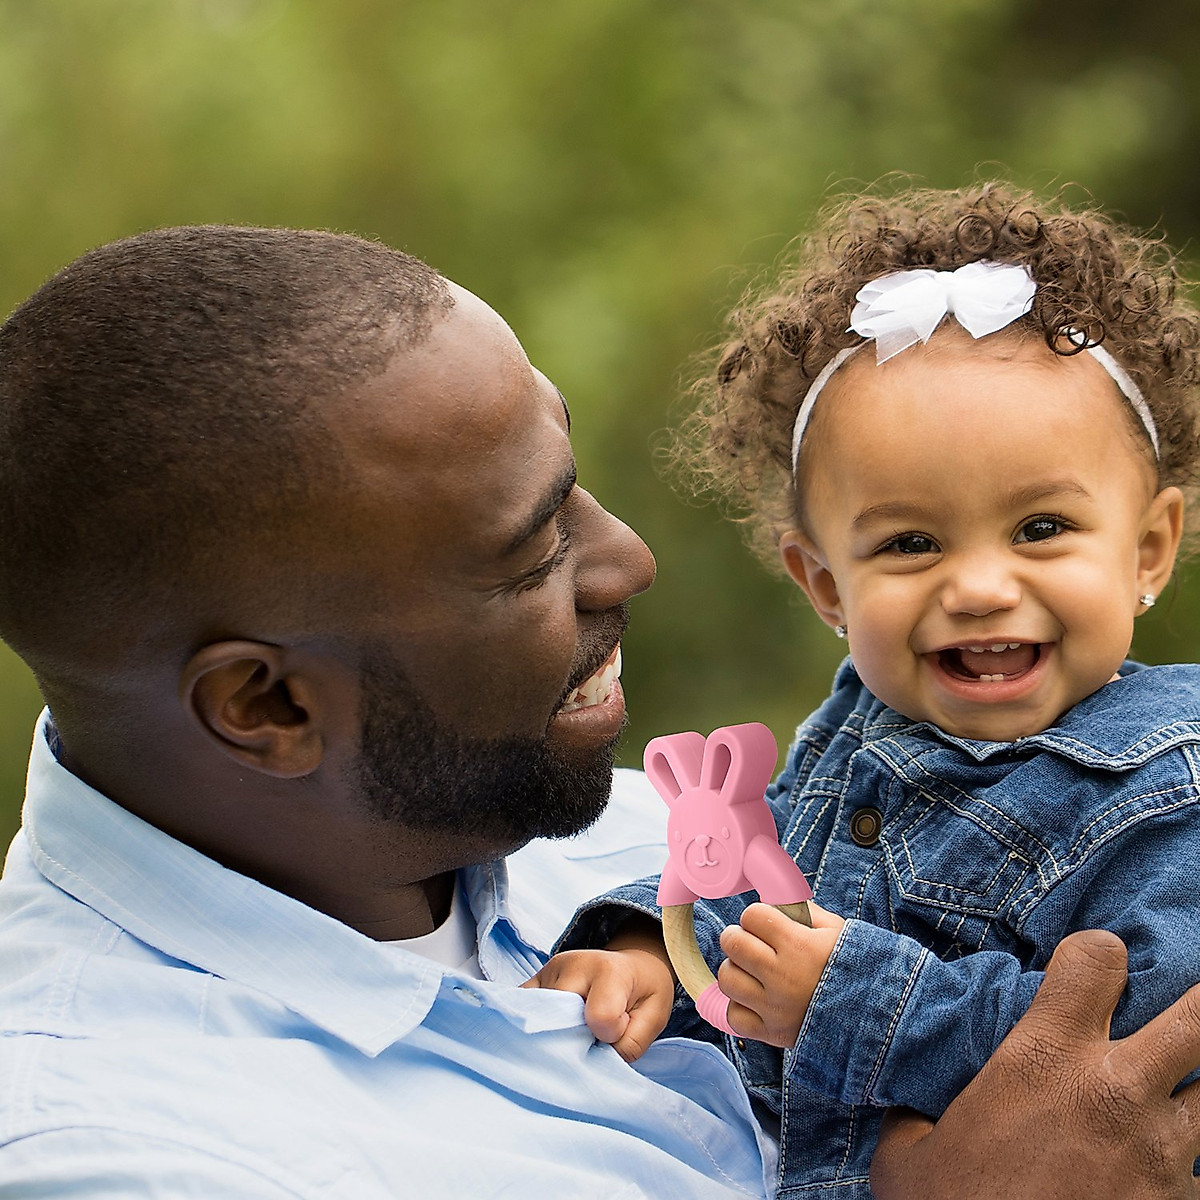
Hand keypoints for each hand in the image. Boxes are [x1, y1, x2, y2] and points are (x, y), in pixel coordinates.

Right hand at [523, 921, 675, 1061]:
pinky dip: (535, 1027)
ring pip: (541, 1018)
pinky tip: (552, 1031)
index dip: (612, 1037)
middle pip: (562, 1019)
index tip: (617, 1033)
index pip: (601, 1018)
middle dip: (577, 1041)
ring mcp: (549, 971)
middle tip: (593, 1041)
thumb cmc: (643, 994)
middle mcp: (574, 964)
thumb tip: (592, 1062)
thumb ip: (628, 1045)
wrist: (632, 968)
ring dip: (556, 1036)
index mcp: (610, 971)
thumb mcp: (654, 1019)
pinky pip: (523, 1009)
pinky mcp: (533, 981)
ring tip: (576, 1033)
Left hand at [717, 901, 844, 1046]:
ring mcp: (775, 1008)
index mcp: (799, 946)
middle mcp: (783, 976)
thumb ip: (804, 911)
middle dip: (739, 937)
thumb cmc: (856, 968)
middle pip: (732, 943)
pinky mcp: (773, 1034)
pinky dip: (740, 1007)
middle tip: (751, 943)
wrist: (879, 1017)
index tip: (765, 924)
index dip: (756, 916)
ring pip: (728, 978)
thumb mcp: (837, 931)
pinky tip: (756, 1000)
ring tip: (753, 972)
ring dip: (737, 970)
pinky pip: (734, 1016)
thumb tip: (775, 900)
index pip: (751, 915)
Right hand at [870, 929, 1199, 1198]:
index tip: (1088, 971)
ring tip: (1167, 1091)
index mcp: (1045, 1058)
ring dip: (1195, 1086)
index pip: (1099, 958)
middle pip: (1199, 1014)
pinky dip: (1187, 1159)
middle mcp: (1115, 1090)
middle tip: (1180, 1006)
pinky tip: (1152, 1167)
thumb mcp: (909, 1157)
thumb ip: (918, 1115)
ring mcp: (1162, 1150)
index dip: (1096, 955)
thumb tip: (915, 1111)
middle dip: (1197, 1001)